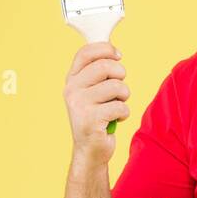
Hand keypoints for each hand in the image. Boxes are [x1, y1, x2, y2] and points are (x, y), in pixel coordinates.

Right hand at [63, 41, 130, 168]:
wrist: (90, 149)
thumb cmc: (97, 116)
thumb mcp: (93, 90)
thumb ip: (99, 71)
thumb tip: (112, 49)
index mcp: (72, 79)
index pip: (85, 52)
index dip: (105, 49)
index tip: (118, 55)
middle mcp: (71, 90)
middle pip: (105, 66)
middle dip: (121, 74)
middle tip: (120, 87)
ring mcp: (79, 105)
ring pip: (116, 87)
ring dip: (124, 96)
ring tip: (118, 105)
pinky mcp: (90, 120)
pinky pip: (120, 107)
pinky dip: (124, 113)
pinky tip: (116, 119)